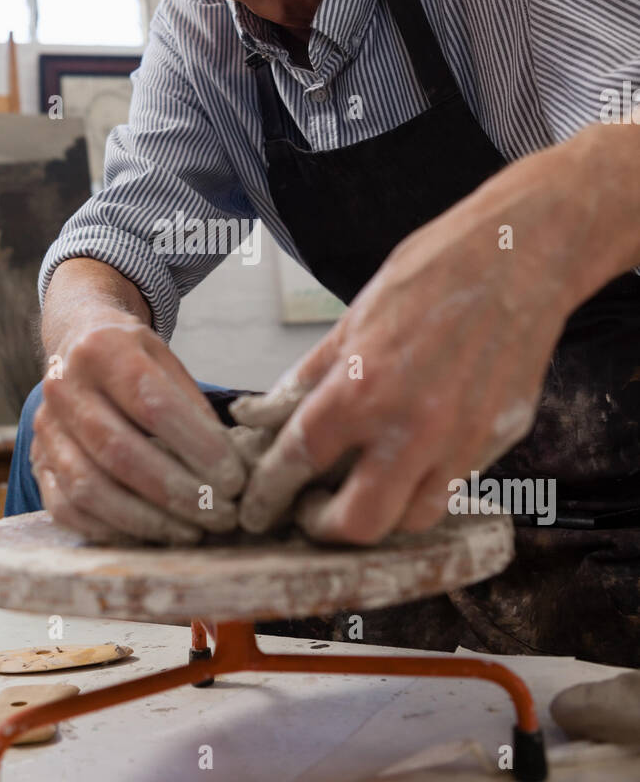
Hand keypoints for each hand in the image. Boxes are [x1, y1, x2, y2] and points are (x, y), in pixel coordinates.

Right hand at [30, 308, 246, 544]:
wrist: (75, 342)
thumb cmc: (132, 358)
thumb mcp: (166, 360)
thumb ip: (192, 406)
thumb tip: (227, 465)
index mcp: (102, 349)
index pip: (152, 405)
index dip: (197, 446)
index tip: (234, 479)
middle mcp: (63, 387)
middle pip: (119, 451)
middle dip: (177, 492)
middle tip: (220, 514)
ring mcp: (45, 429)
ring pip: (89, 487)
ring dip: (147, 520)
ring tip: (192, 532)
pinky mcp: (36, 463)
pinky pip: (67, 509)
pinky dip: (111, 529)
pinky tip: (150, 537)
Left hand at [232, 152, 585, 543]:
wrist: (524, 254)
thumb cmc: (439, 269)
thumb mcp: (355, 316)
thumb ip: (311, 374)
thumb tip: (270, 411)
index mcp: (363, 390)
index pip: (298, 463)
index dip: (268, 494)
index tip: (258, 506)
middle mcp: (412, 428)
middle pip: (358, 523)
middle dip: (325, 527)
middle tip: (311, 508)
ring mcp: (463, 441)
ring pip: (413, 520)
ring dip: (381, 514)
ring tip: (363, 488)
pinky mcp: (500, 440)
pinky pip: (455, 488)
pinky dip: (425, 487)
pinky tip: (410, 462)